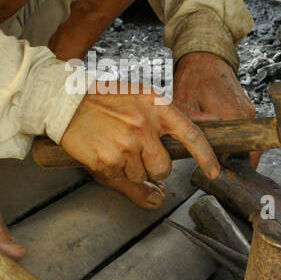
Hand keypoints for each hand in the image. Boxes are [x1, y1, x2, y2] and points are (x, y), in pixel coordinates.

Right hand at [59, 85, 219, 208]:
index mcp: (156, 106)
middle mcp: (143, 126)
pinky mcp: (106, 162)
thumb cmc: (106, 100)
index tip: (214, 171)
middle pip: (164, 168)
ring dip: (133, 171)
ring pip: (143, 177)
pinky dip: (119, 176)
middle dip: (155, 168)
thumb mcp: (141, 97)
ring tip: (117, 149)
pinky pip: (123, 182)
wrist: (66, 102)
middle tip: (139, 154)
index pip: (190, 135)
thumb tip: (204, 128)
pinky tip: (109, 158)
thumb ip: (170, 117)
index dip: (205, 157)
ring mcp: (124, 146)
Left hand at [171, 52, 259, 166]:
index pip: (242, 152)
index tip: (220, 175)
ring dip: (234, 149)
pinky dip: (234, 137)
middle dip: (232, 161)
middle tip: (215, 169)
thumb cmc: (193, 76)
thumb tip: (194, 148)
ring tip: (216, 156)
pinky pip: (244, 130)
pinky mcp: (247, 107)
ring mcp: (249, 110)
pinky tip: (219, 139)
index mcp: (232, 114)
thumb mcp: (183, 101)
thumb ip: (190, 125)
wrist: (205, 56)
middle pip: (246, 150)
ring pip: (246, 140)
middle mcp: (246, 114)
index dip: (231, 167)